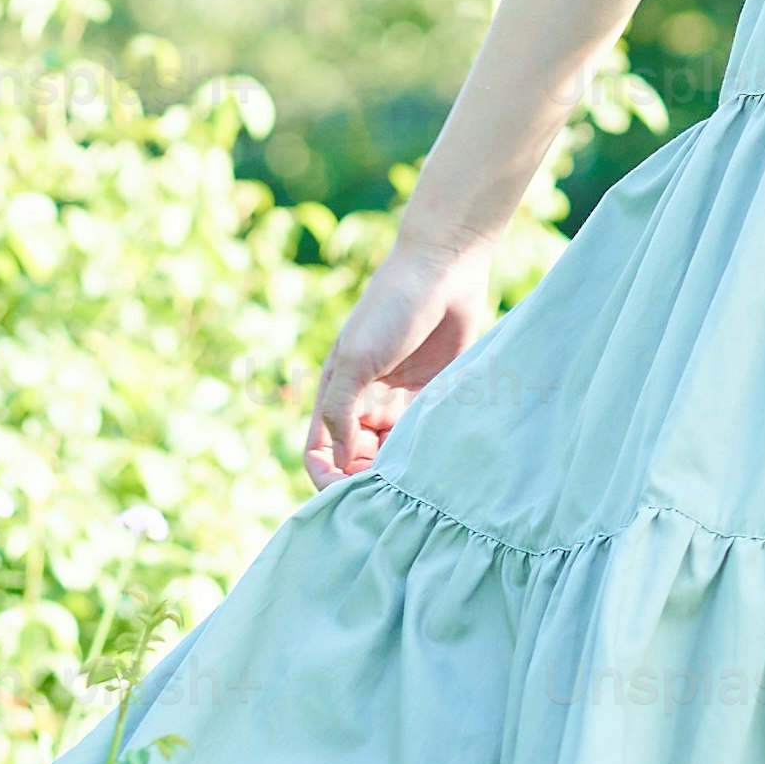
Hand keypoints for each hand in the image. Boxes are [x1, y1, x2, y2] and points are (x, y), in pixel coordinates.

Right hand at [305, 240, 494, 487]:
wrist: (444, 271)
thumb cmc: (392, 308)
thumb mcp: (357, 358)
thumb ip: (341, 411)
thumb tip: (340, 461)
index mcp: (335, 394)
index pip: (320, 453)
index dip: (327, 477)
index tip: (348, 492)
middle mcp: (365, 403)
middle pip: (357, 461)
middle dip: (368, 478)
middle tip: (394, 485)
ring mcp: (399, 402)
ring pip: (392, 454)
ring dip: (400, 470)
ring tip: (418, 472)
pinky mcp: (433, 397)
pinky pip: (424, 437)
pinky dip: (427, 452)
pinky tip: (437, 454)